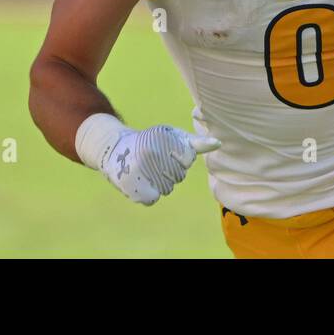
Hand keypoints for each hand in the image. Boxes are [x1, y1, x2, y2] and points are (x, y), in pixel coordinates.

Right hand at [77, 115, 220, 204]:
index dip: (178, 156)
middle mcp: (150, 156)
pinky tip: (142, 181)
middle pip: (178, 176)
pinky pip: (153, 198)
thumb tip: (219, 144)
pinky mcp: (132, 188)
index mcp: (162, 141)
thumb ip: (195, 143)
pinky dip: (149, 193)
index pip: (186, 159)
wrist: (114, 148)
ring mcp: (140, 172)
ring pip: (166, 188)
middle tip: (152, 159)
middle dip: (168, 169)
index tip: (165, 149)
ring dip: (159, 181)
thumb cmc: (149, 142)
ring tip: (145, 168)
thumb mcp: (171, 136)